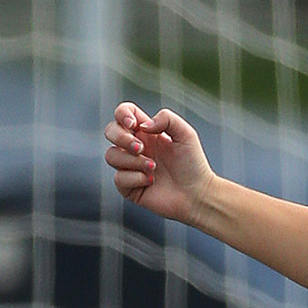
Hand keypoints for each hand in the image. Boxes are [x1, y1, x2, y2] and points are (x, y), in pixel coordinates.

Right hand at [104, 102, 216, 224]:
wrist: (197, 194)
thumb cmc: (193, 164)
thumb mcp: (186, 134)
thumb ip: (166, 118)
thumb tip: (142, 125)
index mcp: (147, 132)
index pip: (123, 113)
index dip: (122, 114)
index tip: (133, 124)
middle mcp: (136, 147)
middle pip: (110, 131)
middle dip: (121, 137)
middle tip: (141, 148)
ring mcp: (130, 167)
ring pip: (111, 155)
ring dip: (132, 161)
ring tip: (154, 168)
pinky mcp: (128, 186)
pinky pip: (119, 178)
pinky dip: (136, 178)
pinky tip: (152, 181)